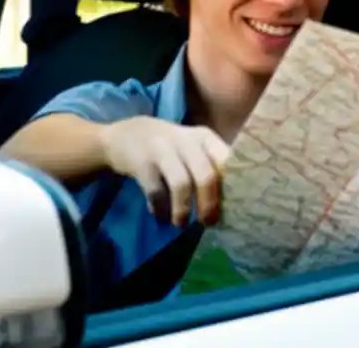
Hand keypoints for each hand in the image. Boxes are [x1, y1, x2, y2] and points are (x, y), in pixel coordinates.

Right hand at [99, 116, 230, 226]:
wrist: (124, 135)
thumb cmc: (168, 148)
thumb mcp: (192, 148)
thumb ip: (210, 166)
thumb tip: (231, 202)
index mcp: (205, 138)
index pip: (227, 160)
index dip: (233, 185)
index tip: (235, 207)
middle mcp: (187, 141)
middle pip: (206, 175)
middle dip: (209, 203)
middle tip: (208, 222)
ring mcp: (163, 150)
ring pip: (181, 184)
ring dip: (183, 208)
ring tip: (181, 223)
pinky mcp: (141, 163)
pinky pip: (155, 191)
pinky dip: (160, 208)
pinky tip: (161, 215)